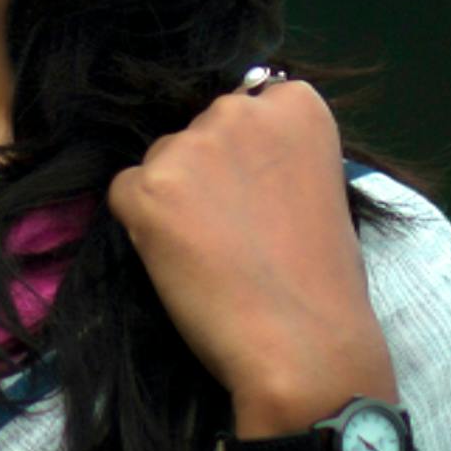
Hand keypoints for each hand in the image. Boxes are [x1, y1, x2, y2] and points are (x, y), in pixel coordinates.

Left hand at [108, 74, 394, 435]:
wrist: (305, 345)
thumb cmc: (324, 280)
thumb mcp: (319, 188)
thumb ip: (276, 156)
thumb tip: (230, 160)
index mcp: (295, 104)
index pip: (248, 106)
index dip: (249, 159)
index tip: (266, 199)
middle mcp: (238, 109)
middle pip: (199, 131)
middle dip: (208, 173)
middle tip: (237, 233)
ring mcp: (188, 146)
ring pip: (161, 164)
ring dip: (174, 201)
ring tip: (213, 255)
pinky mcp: (147, 188)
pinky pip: (126, 196)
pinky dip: (143, 230)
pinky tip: (183, 264)